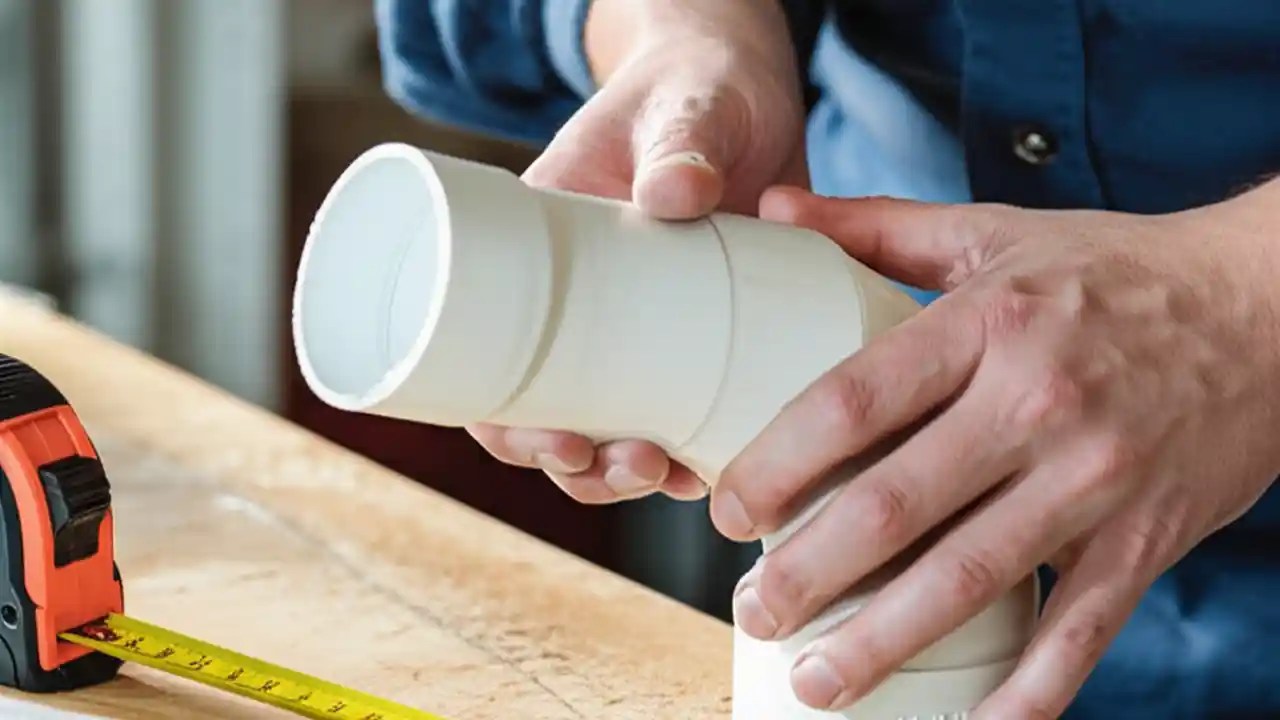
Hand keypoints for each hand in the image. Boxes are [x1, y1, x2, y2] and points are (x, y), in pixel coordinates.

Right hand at [470, 1, 808, 503]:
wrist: (747, 91)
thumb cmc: (693, 85)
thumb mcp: (684, 105)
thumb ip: (681, 139)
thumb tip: (674, 195)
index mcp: (539, 254)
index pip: (488, 362)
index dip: (510, 427)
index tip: (561, 446)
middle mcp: (577, 305)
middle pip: (548, 415)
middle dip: (582, 466)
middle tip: (636, 465)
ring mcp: (637, 327)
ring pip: (608, 427)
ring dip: (628, 474)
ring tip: (672, 476)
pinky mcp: (696, 336)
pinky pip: (675, 411)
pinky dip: (689, 451)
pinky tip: (713, 467)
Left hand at [712, 183, 1279, 715]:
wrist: (1271, 304)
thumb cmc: (1114, 271)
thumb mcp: (993, 231)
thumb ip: (876, 226)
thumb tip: (773, 205)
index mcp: (986, 323)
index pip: (857, 399)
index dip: (780, 462)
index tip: (728, 512)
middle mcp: (1037, 403)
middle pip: (900, 504)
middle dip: (811, 572)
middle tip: (752, 612)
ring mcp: (1096, 479)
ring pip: (975, 579)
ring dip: (887, 642)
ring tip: (817, 682)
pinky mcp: (1147, 538)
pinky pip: (1080, 631)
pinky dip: (1028, 692)